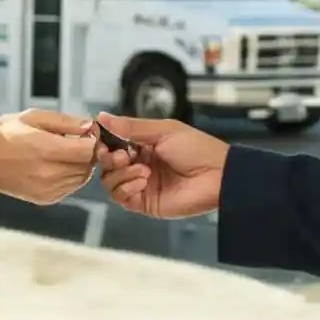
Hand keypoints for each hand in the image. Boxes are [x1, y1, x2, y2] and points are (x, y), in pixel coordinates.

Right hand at [0, 109, 95, 204]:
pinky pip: (70, 187)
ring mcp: (48, 189)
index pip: (89, 149)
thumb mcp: (34, 117)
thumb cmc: (6, 133)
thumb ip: (65, 122)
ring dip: (79, 165)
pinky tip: (55, 165)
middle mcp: (50, 174)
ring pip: (81, 177)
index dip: (92, 139)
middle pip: (87, 165)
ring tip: (62, 153)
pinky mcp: (45, 199)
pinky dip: (70, 176)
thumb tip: (90, 126)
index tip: (85, 132)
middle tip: (74, 141)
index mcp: (47, 150)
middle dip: (87, 152)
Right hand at [94, 112, 228, 218]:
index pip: (112, 143)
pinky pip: (122, 198)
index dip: (104, 142)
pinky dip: (126, 188)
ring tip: (143, 170)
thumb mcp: (164, 130)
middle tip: (124, 156)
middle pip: (107, 164)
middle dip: (110, 159)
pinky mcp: (144, 203)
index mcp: (143, 144)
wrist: (218, 176)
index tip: (101, 139)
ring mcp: (141, 184)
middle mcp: (139, 164)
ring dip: (121, 174)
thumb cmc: (196, 149)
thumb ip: (131, 127)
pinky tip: (142, 181)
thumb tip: (101, 117)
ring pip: (110, 182)